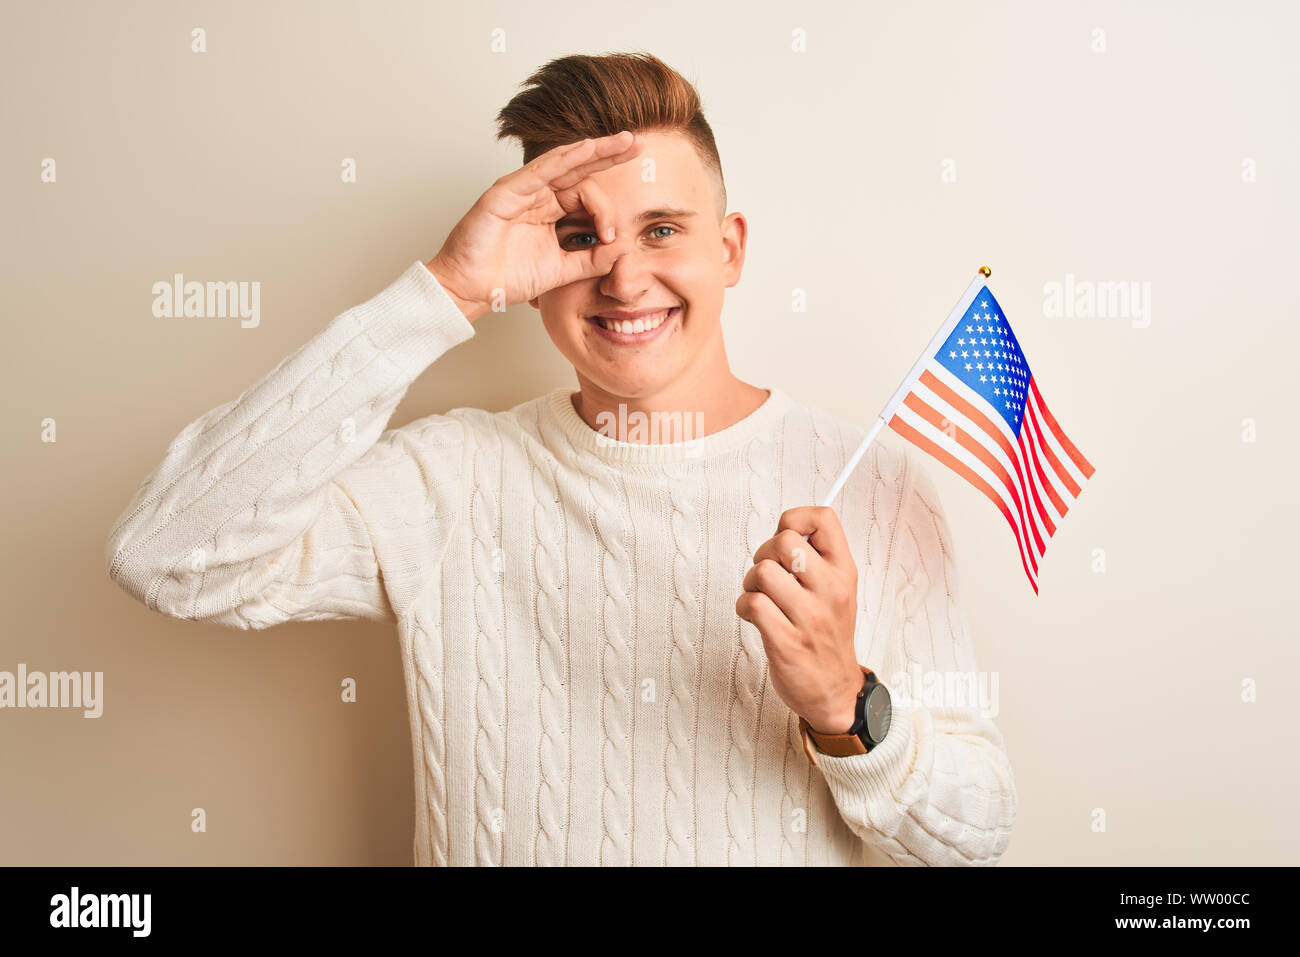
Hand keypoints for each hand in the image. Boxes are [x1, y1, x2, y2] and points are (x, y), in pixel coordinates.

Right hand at [425, 131, 645, 321]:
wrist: (471, 290)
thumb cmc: (506, 278)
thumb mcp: (561, 271)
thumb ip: (591, 260)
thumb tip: (624, 248)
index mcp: (549, 211)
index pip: (585, 194)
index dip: (606, 210)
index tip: (614, 236)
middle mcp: (537, 196)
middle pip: (579, 169)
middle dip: (609, 155)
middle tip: (638, 144)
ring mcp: (520, 191)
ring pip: (563, 164)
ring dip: (594, 151)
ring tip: (622, 141)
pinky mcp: (504, 193)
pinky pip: (538, 172)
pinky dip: (564, 159)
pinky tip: (587, 149)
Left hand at [735, 506, 862, 733]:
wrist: (835, 691)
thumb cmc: (827, 635)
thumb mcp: (837, 590)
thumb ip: (817, 557)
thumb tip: (785, 527)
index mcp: (844, 572)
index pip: (824, 519)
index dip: (794, 519)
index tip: (786, 536)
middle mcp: (830, 591)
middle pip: (784, 541)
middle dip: (764, 552)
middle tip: (768, 574)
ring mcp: (809, 618)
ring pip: (762, 572)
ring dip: (750, 583)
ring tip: (760, 597)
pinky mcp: (786, 642)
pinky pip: (751, 604)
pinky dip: (743, 607)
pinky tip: (755, 617)